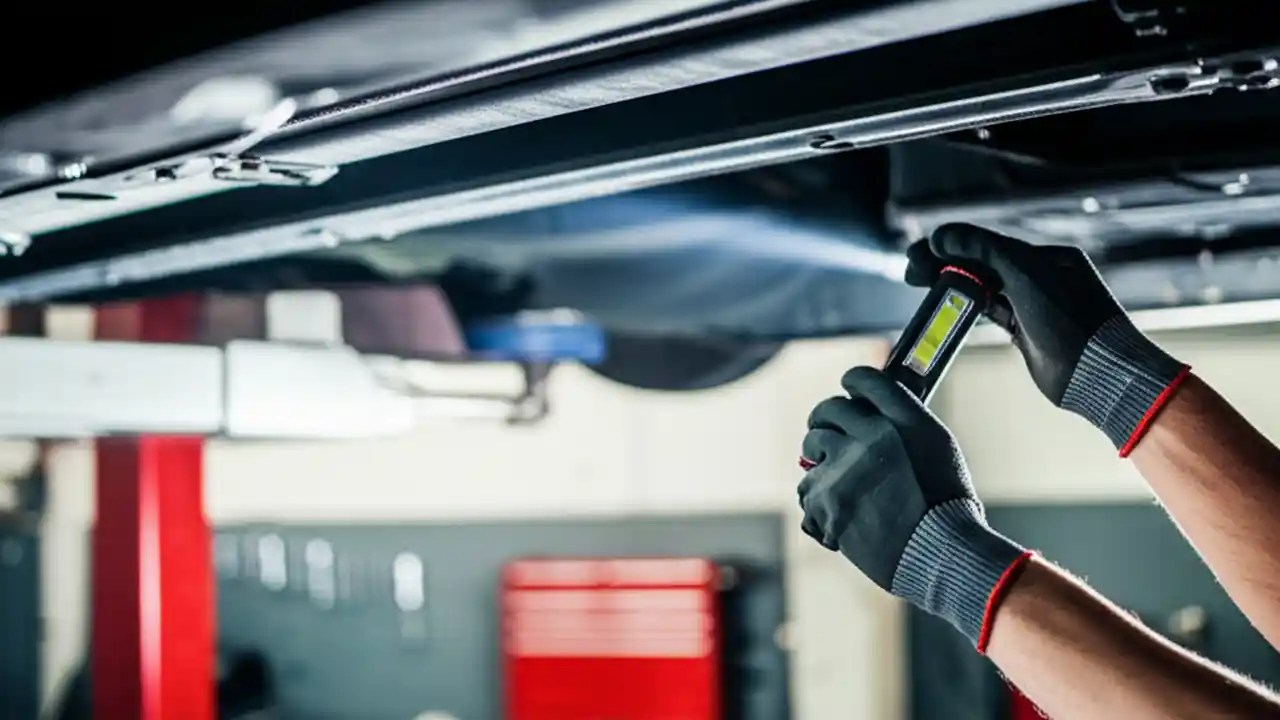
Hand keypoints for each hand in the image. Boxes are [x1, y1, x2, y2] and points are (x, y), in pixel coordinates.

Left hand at [798, 366, 1028, 650]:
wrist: (941, 554)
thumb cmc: (946, 505)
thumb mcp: (938, 448)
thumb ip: (904, 422)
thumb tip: (872, 408)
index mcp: (904, 420)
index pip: (864, 379)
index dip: (854, 382)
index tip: (849, 389)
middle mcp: (871, 437)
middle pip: (827, 410)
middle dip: (825, 419)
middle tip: (827, 430)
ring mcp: (844, 469)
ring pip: (811, 451)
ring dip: (822, 464)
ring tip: (841, 483)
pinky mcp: (826, 501)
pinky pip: (808, 491)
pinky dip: (820, 504)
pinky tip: (841, 514)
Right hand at [906, 224, 1188, 454]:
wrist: (1100, 373)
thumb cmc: (1072, 322)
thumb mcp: (1025, 274)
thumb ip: (983, 251)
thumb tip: (942, 235)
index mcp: (1048, 257)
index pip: (989, 244)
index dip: (951, 246)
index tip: (920, 252)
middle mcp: (1042, 278)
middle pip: (983, 264)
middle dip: (947, 264)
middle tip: (912, 271)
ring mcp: (1034, 306)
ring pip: (985, 288)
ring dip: (954, 284)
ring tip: (922, 285)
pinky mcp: (1027, 334)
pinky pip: (991, 313)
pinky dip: (967, 307)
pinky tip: (947, 305)